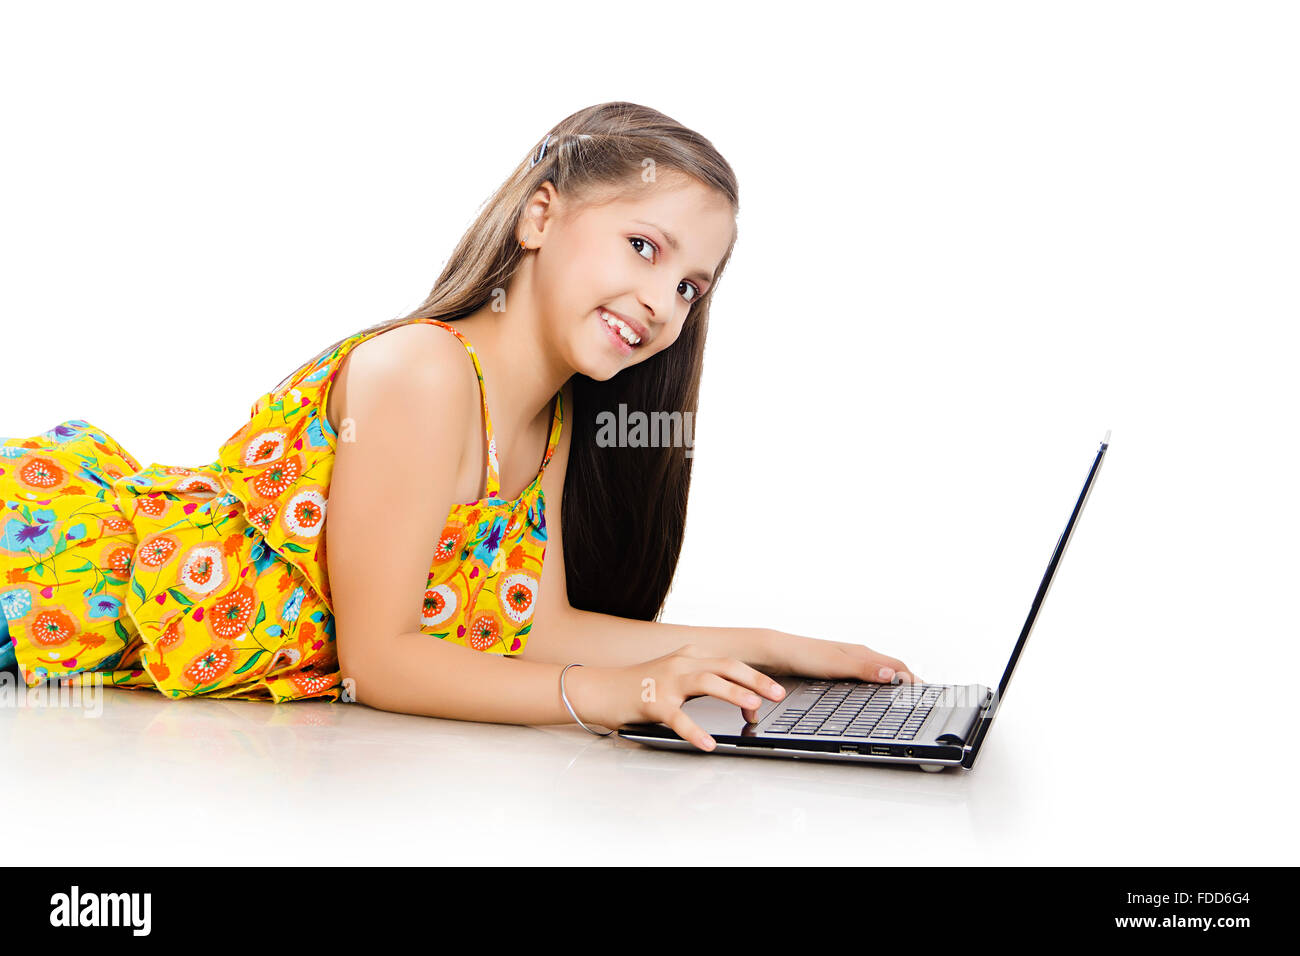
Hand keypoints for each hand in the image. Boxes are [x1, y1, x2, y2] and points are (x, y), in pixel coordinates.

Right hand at [565, 644, 787, 751]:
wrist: (599, 689)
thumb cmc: (639, 687)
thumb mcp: (675, 677)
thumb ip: (703, 684)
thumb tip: (740, 699)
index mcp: (689, 656)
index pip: (730, 663)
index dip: (755, 678)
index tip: (772, 694)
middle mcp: (681, 663)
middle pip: (727, 666)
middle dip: (756, 680)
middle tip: (778, 694)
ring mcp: (666, 681)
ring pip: (707, 682)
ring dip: (733, 692)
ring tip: (753, 707)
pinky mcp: (652, 702)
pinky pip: (678, 717)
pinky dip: (695, 730)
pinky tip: (708, 744)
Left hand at [761, 630, 923, 686]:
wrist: (772, 654)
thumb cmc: (801, 655)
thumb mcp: (835, 663)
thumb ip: (864, 668)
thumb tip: (894, 674)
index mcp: (861, 653)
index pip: (897, 666)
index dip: (914, 681)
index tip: (928, 695)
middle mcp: (856, 657)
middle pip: (890, 671)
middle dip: (907, 684)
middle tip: (921, 702)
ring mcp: (846, 666)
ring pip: (877, 677)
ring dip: (892, 687)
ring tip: (903, 702)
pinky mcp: (834, 674)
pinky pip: (861, 683)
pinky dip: (873, 691)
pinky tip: (871, 700)